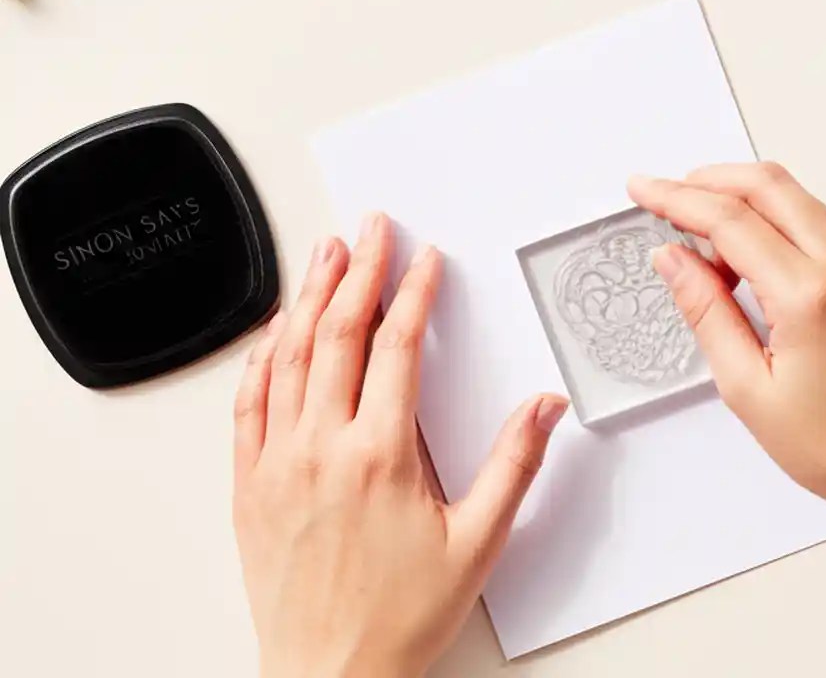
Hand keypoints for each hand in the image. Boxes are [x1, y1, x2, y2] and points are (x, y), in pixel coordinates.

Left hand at [232, 213, 567, 677]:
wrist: (329, 675)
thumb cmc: (400, 616)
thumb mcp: (478, 543)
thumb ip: (514, 466)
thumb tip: (543, 408)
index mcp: (380, 456)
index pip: (395, 347)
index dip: (413, 293)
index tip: (425, 261)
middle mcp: (320, 449)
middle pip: (334, 334)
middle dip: (357, 271)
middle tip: (371, 229)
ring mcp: (275, 464)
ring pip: (284, 357)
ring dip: (305, 298)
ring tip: (323, 255)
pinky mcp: (248, 485)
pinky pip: (245, 405)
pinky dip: (258, 359)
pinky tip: (270, 335)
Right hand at [628, 164, 825, 529]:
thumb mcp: (747, 388)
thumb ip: (706, 312)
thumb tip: (674, 260)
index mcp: (812, 295)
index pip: (729, 219)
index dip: (676, 199)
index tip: (643, 190)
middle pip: (767, 185)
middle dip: (709, 181)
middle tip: (668, 198)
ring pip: (799, 199)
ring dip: (747, 204)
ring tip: (711, 253)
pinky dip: (784, 226)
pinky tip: (759, 264)